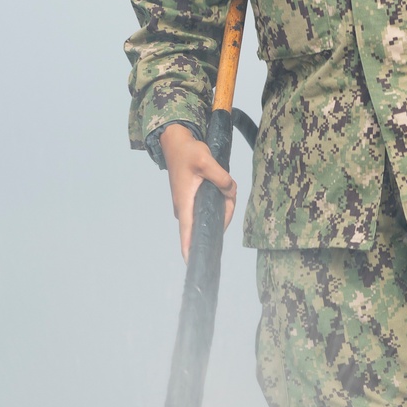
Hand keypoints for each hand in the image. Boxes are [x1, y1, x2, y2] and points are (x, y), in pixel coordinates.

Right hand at [160, 124, 236, 261]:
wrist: (176, 142)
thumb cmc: (187, 152)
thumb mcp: (207, 161)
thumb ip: (222, 178)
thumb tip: (231, 191)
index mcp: (184, 203)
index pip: (187, 232)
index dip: (189, 249)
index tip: (192, 264)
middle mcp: (185, 208)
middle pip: (207, 224)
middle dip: (222, 216)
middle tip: (227, 190)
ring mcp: (188, 206)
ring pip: (211, 214)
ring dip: (223, 205)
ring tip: (225, 185)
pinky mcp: (193, 201)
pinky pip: (210, 208)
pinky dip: (220, 202)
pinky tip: (225, 190)